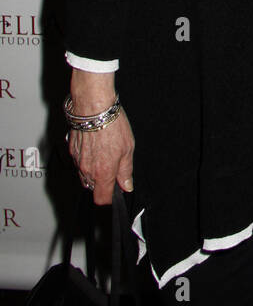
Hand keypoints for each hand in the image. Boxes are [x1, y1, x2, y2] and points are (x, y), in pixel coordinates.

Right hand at [68, 68, 134, 204]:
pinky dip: (86, 158)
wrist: (93, 106)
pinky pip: (79, 161)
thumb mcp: (128, 148)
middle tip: (113, 166)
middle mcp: (87, 170)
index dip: (108, 199)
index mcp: (103, 172)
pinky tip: (95, 144)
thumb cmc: (112, 125)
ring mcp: (77, 160)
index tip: (114, 193)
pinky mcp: (71, 150)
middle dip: (102, 182)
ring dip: (93, 170)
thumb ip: (126, 170)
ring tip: (104, 151)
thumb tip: (127, 185)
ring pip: (84, 174)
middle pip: (92, 187)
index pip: (101, 199)